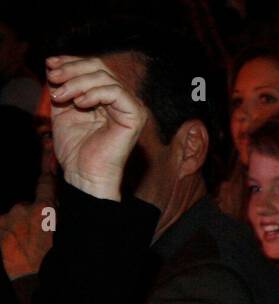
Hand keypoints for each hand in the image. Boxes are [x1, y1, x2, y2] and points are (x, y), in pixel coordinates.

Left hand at [46, 55, 148, 200]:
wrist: (84, 173)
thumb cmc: (75, 147)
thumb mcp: (62, 108)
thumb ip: (61, 86)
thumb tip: (52, 63)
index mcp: (107, 96)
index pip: (93, 67)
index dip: (70, 62)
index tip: (49, 65)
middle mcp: (122, 99)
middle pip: (99, 67)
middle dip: (72, 69)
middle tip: (53, 79)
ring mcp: (131, 107)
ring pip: (104, 77)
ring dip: (77, 83)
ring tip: (60, 97)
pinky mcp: (135, 116)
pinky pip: (115, 92)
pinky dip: (94, 93)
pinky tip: (80, 103)